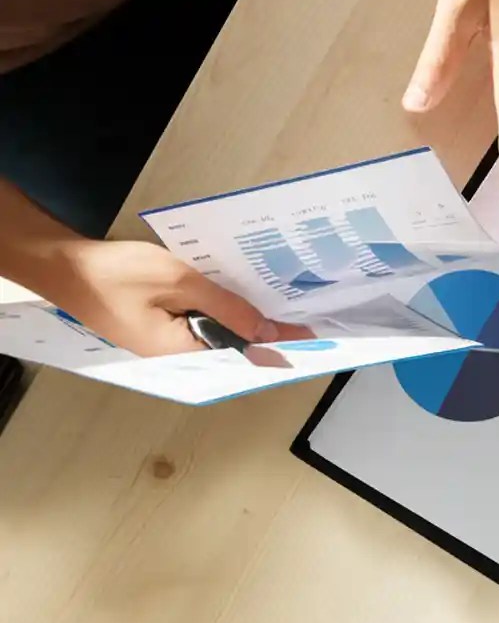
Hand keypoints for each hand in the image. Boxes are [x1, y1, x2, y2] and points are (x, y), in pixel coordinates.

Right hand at [50, 239, 307, 356]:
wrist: (61, 265)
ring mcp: (164, 340)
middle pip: (233, 349)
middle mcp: (175, 354)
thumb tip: (265, 331)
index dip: (278, 348)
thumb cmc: (115, 273)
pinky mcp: (157, 325)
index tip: (312, 340)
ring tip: (284, 311)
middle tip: (307, 321)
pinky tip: (241, 299)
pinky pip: (199, 323)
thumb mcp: (179, 283)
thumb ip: (225, 307)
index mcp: (180, 351)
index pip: (242, 357)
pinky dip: (222, 312)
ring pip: (217, 335)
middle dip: (268, 335)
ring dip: (246, 322)